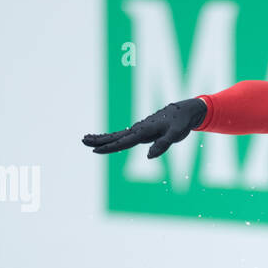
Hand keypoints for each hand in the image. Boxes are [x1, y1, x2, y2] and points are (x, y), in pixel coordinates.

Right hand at [82, 98, 206, 157]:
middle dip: (99, 140)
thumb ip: (163, 145)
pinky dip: (113, 137)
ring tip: (86, 139)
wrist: (184, 111)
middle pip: (115, 137)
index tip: (95, 150)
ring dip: (102, 138)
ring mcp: (139, 129)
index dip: (109, 147)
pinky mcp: (141, 130)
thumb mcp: (175, 135)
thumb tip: (148, 157)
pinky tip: (107, 140)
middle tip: (83, 141)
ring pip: (117, 135)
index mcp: (144, 131)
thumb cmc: (180, 124)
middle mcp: (138, 129)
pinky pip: (124, 135)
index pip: (123, 142)